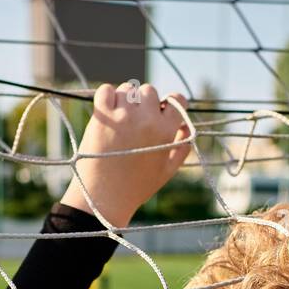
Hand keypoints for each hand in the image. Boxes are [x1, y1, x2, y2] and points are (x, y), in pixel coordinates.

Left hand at [59, 83, 191, 228]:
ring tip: (120, 121)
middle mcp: (146, 119)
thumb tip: (186, 125)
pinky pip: (106, 90)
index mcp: (166, 131)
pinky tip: (107, 112)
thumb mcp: (167, 170)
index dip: (170, 103)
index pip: (177, 99)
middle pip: (150, 91)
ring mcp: (123, 116)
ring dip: (125, 100)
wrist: (104, 198)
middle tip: (136, 121)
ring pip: (127, 90)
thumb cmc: (137, 187)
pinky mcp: (102, 116)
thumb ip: (182, 146)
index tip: (161, 110)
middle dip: (144, 103)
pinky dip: (106, 97)